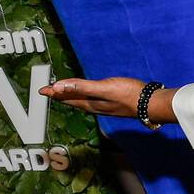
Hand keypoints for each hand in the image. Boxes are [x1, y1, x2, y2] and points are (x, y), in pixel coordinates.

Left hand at [40, 76, 174, 122]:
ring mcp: (105, 105)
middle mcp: (95, 106)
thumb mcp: (103, 88)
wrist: (150, 103)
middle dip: (60, 95)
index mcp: (90, 103)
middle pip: (73, 100)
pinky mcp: (113, 102)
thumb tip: (59, 87)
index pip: (67, 97)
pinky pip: (92, 100)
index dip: (55, 93)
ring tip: (65, 94)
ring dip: (72, 96)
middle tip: (50, 91)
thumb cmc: (128, 95)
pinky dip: (84, 96)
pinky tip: (90, 95)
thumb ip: (82, 87)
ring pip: (82, 101)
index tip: (42, 90)